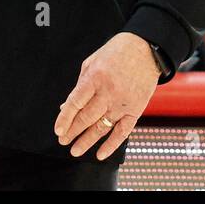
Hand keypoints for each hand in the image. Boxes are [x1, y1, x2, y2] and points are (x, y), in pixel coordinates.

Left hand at [54, 32, 160, 160]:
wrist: (146, 49)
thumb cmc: (116, 53)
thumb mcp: (92, 62)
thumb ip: (80, 85)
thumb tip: (66, 107)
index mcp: (95, 77)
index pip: (75, 103)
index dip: (64, 118)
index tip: (58, 130)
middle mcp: (108, 92)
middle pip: (86, 117)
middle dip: (72, 131)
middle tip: (63, 140)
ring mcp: (123, 103)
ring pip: (101, 127)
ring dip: (87, 141)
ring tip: (75, 150)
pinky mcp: (136, 110)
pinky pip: (122, 132)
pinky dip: (111, 145)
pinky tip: (100, 154)